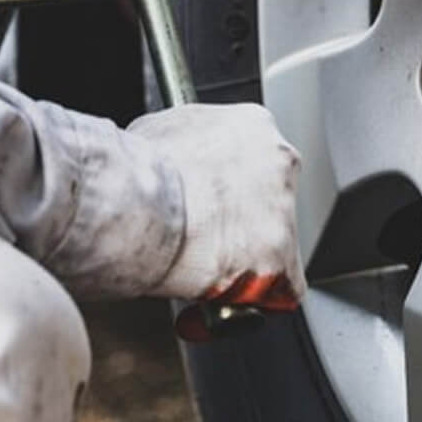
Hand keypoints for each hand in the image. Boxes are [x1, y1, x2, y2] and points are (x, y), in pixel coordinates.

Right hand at [132, 103, 304, 310]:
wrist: (137, 200)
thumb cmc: (143, 167)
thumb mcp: (163, 131)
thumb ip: (187, 143)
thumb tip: (176, 158)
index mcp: (253, 124)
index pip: (257, 160)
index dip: (232, 188)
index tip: (215, 202)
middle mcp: (278, 161)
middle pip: (273, 199)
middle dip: (244, 221)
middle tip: (210, 235)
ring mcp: (282, 209)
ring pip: (277, 242)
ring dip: (247, 256)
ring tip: (209, 266)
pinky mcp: (279, 255)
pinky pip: (284, 285)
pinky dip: (259, 296)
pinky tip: (229, 293)